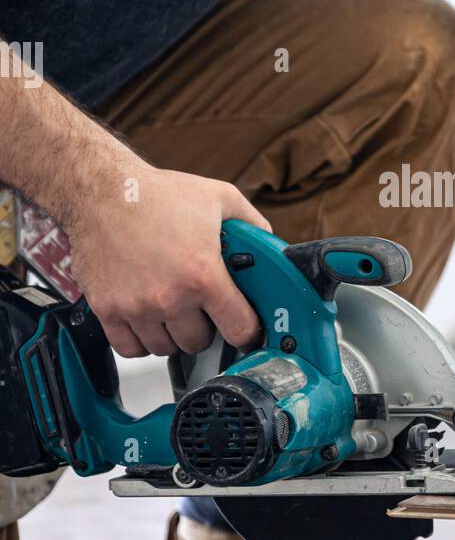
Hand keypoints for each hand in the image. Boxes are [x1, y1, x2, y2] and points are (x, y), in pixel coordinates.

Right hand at [67, 158, 271, 357]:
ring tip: (171, 309)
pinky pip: (129, 349)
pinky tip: (146, 319)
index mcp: (203, 275)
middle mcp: (170, 297)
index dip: (246, 332)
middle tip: (199, 308)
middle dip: (204, 327)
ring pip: (165, 348)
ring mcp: (136, 307)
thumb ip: (251, 223)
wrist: (101, 191)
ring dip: (172, 334)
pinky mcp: (107, 310)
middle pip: (198, 342)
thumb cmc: (157, 194)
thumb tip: (268, 244)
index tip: (243, 329)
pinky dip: (140, 341)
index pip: (238, 329)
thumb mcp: (220, 198)